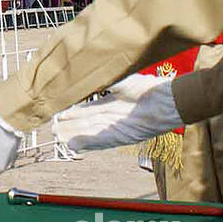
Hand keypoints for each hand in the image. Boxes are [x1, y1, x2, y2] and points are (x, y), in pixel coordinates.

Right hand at [52, 73, 180, 151]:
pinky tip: (72, 144)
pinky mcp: (121, 137)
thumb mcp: (122, 82)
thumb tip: (85, 77)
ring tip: (58, 137)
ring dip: (74, 136)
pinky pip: (99, 141)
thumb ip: (104, 82)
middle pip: (85, 124)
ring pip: (89, 134)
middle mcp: (112, 118)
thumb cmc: (150, 89)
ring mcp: (115, 128)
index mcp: (112, 104)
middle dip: (70, 126)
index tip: (59, 113)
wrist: (168, 101)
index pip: (87, 110)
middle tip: (53, 128)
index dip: (73, 113)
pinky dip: (86, 142)